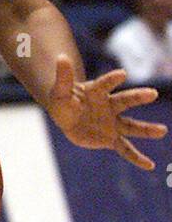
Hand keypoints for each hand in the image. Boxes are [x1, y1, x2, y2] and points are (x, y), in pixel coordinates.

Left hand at [47, 54, 167, 170]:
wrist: (68, 116)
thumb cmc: (64, 101)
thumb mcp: (60, 91)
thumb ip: (63, 77)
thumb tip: (60, 56)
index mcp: (97, 91)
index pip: (105, 84)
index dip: (112, 79)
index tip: (122, 74)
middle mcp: (110, 105)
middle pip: (125, 101)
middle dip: (138, 97)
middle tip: (152, 93)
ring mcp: (113, 122)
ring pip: (132, 126)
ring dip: (146, 129)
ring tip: (162, 130)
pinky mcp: (111, 138)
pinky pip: (125, 149)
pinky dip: (137, 158)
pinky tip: (150, 165)